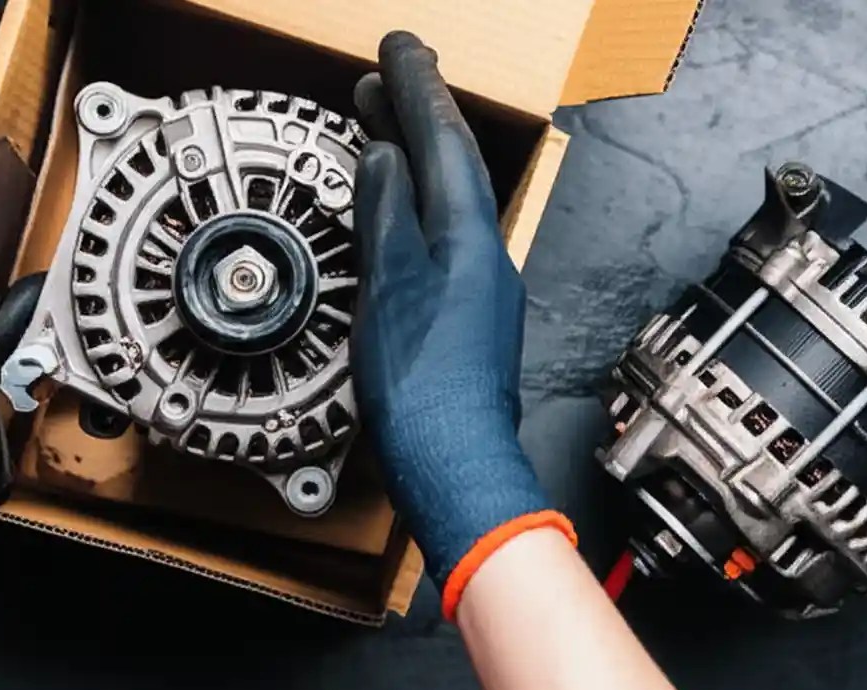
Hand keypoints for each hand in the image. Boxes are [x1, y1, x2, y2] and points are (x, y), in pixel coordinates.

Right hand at [351, 32, 573, 619]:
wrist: (456, 462)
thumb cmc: (423, 388)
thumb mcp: (391, 288)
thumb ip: (387, 218)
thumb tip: (384, 159)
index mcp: (468, 237)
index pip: (444, 141)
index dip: (417, 89)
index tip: (397, 49)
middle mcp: (485, 254)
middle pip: (450, 166)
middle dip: (415, 116)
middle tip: (382, 77)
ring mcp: (481, 286)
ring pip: (446, 199)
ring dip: (414, 159)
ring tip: (380, 128)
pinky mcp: (468, 316)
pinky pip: (442, 235)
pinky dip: (415, 206)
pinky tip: (396, 209)